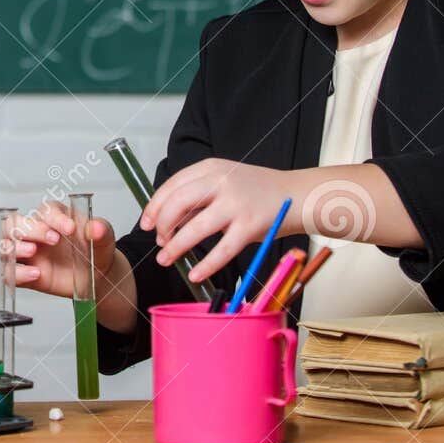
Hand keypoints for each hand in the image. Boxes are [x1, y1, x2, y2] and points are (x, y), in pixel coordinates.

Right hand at [4, 201, 115, 298]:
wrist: (97, 277)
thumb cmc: (95, 250)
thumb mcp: (104, 239)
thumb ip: (100, 231)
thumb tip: (96, 228)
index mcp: (53, 217)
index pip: (45, 211)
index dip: (55, 218)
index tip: (70, 228)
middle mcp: (34, 233)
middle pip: (14, 223)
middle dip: (30, 229)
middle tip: (53, 239)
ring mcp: (27, 254)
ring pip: (5, 245)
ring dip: (16, 248)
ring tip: (33, 252)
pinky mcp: (26, 275)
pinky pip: (9, 274)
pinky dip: (17, 274)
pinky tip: (35, 274)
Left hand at [140, 158, 291, 281]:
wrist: (297, 195)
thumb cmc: (257, 192)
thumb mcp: (224, 182)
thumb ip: (198, 198)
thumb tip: (167, 221)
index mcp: (211, 168)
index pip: (172, 186)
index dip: (154, 207)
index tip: (146, 223)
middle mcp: (222, 182)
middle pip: (178, 203)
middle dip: (162, 225)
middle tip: (160, 241)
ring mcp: (236, 204)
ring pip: (195, 228)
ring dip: (176, 247)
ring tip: (167, 259)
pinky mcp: (250, 226)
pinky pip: (222, 250)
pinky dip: (205, 265)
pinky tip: (195, 273)